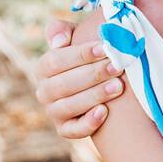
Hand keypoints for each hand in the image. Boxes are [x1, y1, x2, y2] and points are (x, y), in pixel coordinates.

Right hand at [33, 18, 123, 138]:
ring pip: (68, 106)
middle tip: (117, 66)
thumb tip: (59, 42)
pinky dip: (88, 123)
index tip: (104, 48)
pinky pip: (73, 131)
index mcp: (44, 68)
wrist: (102, 81)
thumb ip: (62, 30)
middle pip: (63, 84)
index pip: (55, 61)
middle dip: (93, 74)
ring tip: (118, 86)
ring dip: (94, 95)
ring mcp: (54, 112)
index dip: (80, 55)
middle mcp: (44, 91)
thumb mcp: (76, 37)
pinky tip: (104, 112)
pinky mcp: (66, 129)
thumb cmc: (89, 55)